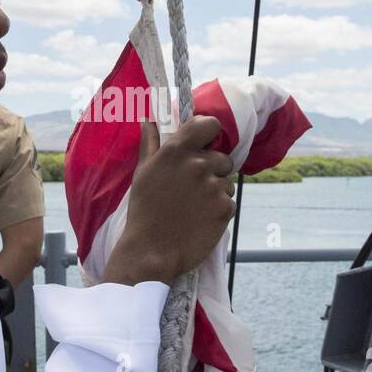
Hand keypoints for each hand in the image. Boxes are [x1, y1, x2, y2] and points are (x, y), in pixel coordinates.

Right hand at [102, 115, 234, 285]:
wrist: (151, 250)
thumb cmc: (144, 210)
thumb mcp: (143, 173)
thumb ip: (150, 144)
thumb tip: (149, 121)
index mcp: (177, 151)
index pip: (210, 124)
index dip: (210, 132)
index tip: (204, 144)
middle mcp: (199, 164)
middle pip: (223, 158)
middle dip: (213, 170)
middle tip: (193, 189)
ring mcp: (214, 186)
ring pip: (226, 182)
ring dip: (216, 192)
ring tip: (194, 208)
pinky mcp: (225, 208)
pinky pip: (229, 202)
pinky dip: (219, 210)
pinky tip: (201, 220)